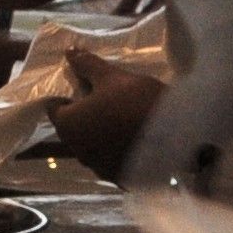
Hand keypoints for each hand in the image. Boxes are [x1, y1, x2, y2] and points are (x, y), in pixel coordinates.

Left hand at [46, 52, 165, 177]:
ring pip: (93, 146)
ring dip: (102, 133)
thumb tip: (68, 52)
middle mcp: (78, 151)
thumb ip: (87, 65)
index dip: (67, 95)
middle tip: (108, 98)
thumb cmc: (136, 102)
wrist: (178, 140)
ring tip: (124, 116)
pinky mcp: (120, 180)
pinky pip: (113, 160)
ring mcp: (99, 169)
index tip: (84, 86)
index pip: (55, 108)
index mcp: (68, 125)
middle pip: (74, 128)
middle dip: (85, 114)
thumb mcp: (113, 77)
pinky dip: (119, 149)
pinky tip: (136, 137)